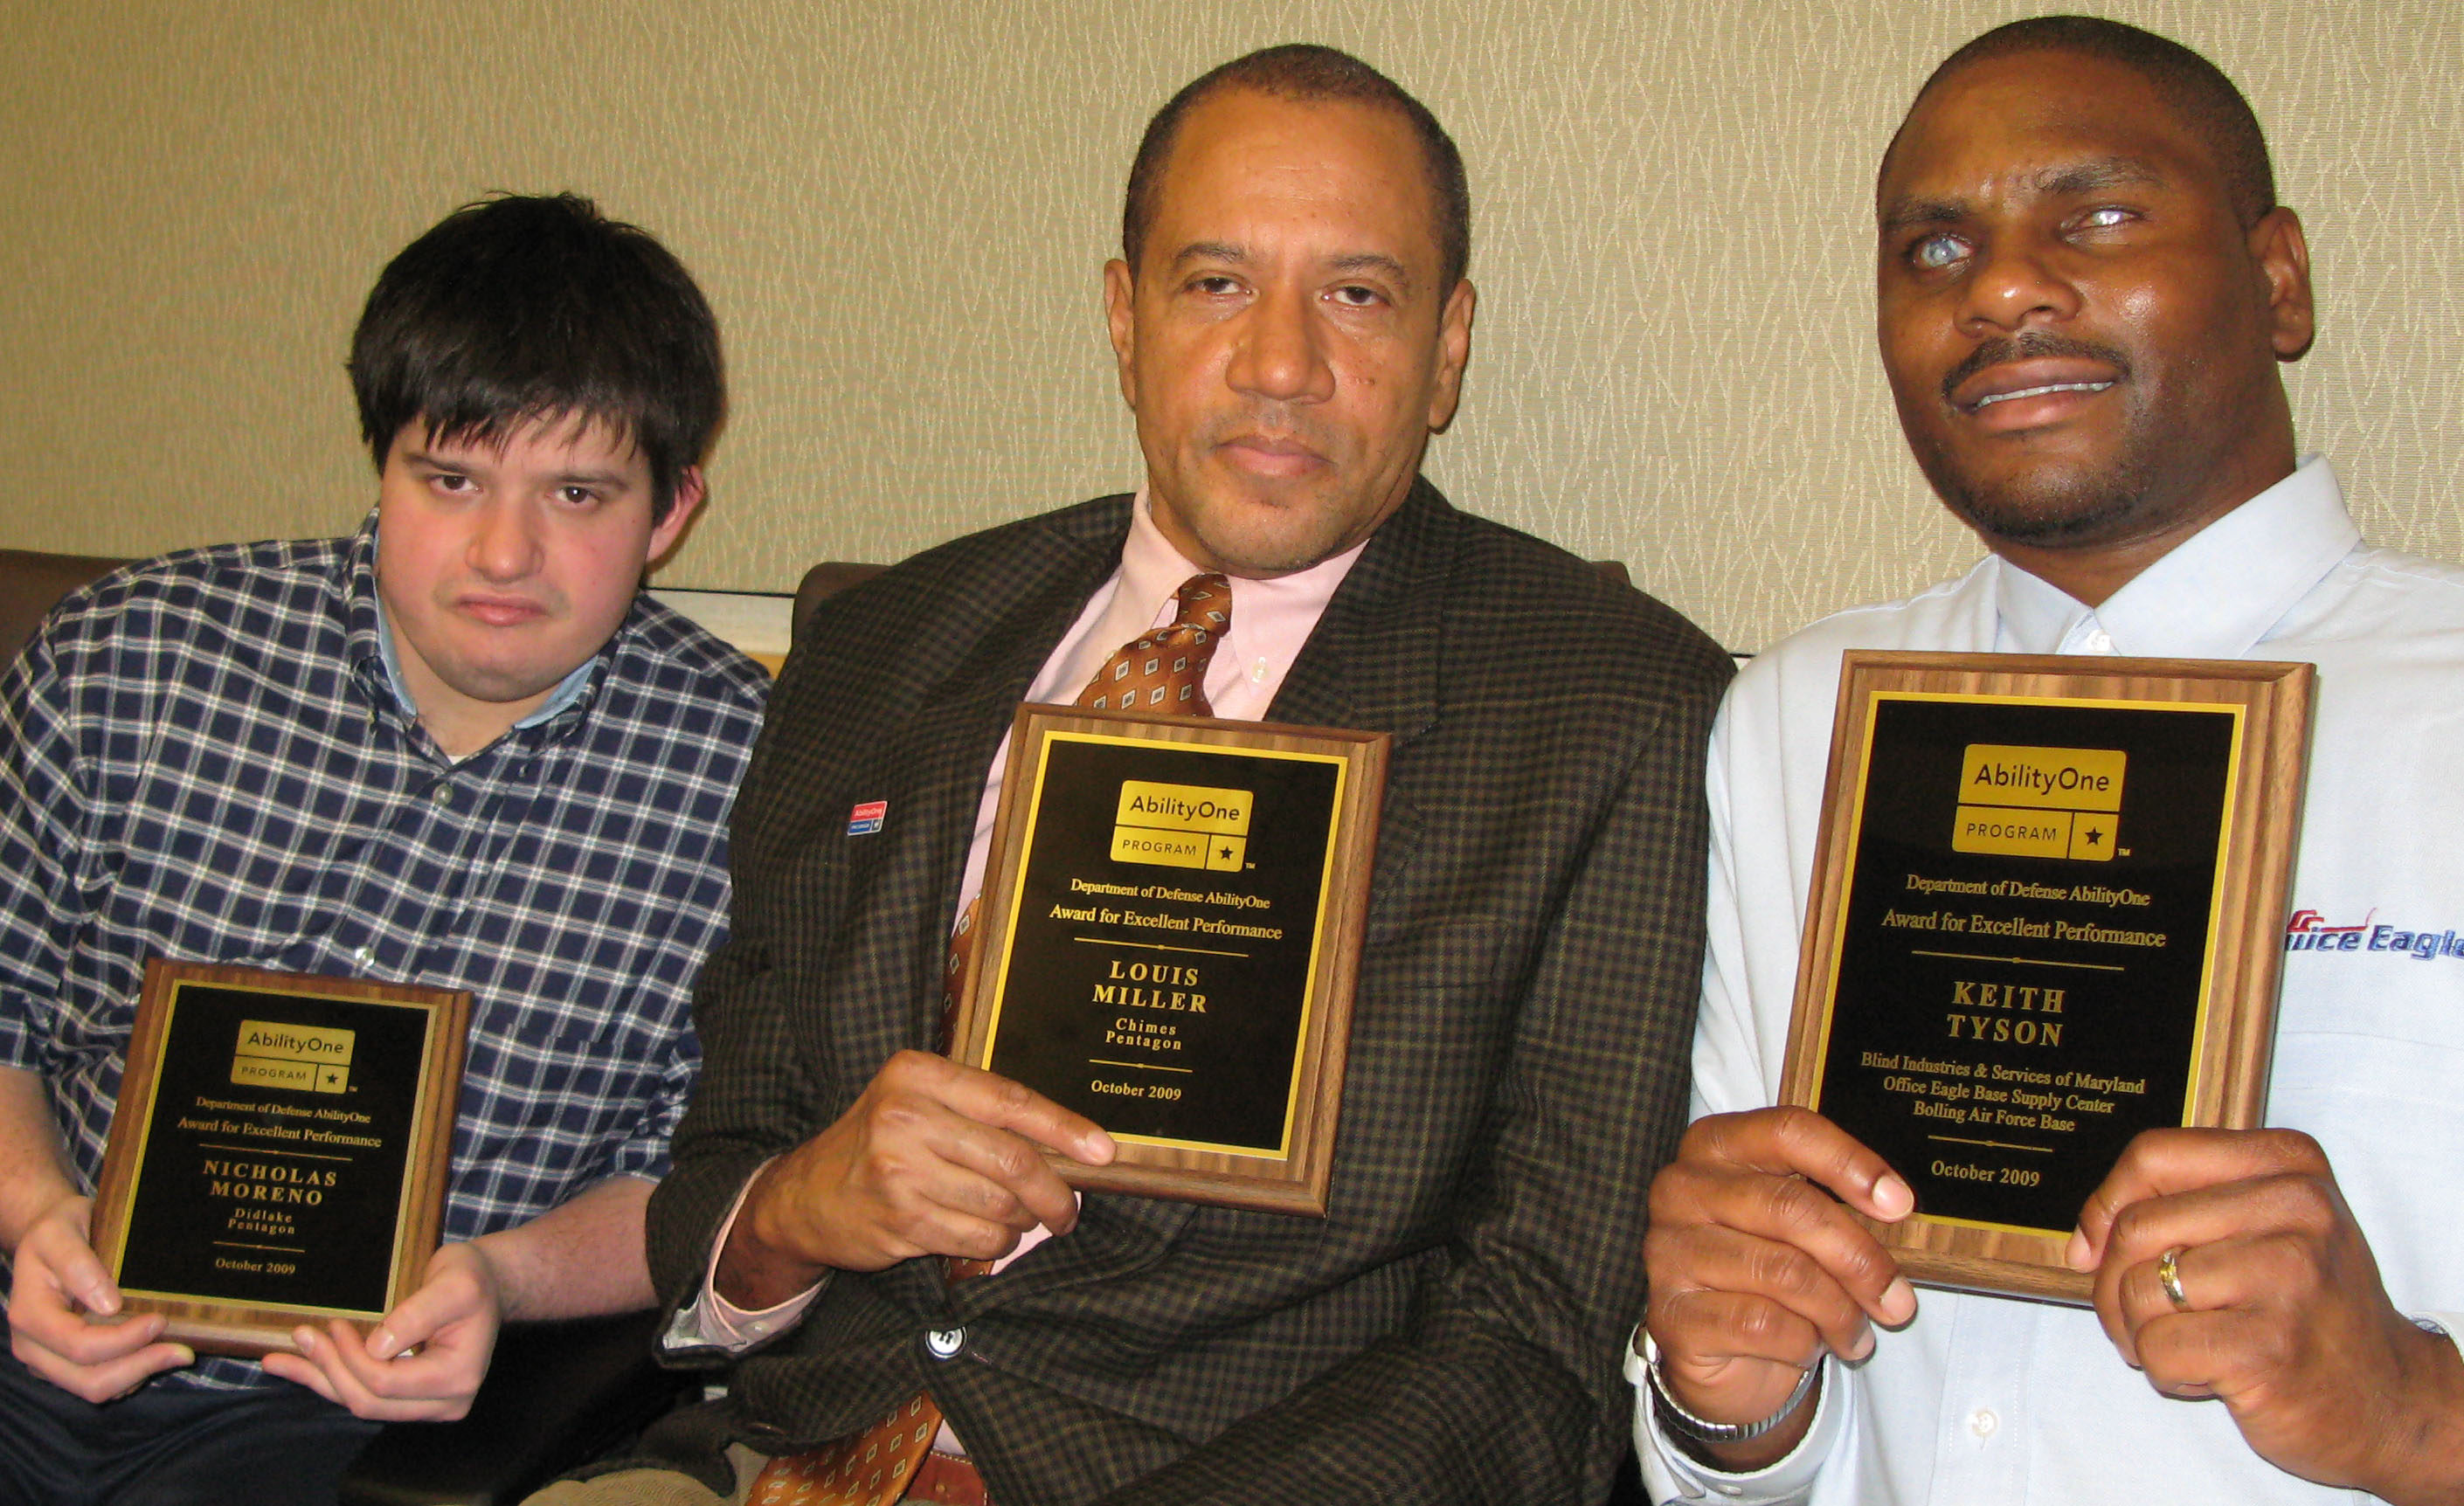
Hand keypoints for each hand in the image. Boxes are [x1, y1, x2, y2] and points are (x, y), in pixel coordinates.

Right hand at [6, 1194, 190, 1399]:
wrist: (47, 1237)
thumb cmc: (57, 1230)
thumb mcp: (61, 1232)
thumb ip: (79, 1264)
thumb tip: (108, 1305)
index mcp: (31, 1315)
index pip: (79, 1344)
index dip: (123, 1341)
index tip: (160, 1320)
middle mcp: (33, 1346)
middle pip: (88, 1381)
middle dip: (140, 1368)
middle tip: (184, 1351)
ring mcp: (47, 1359)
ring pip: (95, 1388)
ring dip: (139, 1374)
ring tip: (175, 1350)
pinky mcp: (64, 1363)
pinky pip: (99, 1382)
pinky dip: (130, 1373)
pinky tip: (154, 1350)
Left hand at [260, 1240, 502, 1420]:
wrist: (485, 1284)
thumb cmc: (472, 1279)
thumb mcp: (452, 1285)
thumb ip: (418, 1314)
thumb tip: (377, 1346)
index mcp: (457, 1377)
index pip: (387, 1382)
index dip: (353, 1358)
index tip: (335, 1324)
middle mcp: (444, 1402)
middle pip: (370, 1401)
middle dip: (331, 1369)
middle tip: (304, 1334)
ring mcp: (426, 1405)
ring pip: (360, 1403)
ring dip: (319, 1379)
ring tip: (280, 1358)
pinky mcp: (410, 1398)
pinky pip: (363, 1395)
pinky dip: (327, 1381)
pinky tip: (296, 1368)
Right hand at [717, 1050, 1113, 1308]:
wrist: (804, 1197)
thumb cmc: (878, 1144)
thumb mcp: (917, 1103)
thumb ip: (978, 1112)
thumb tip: (1068, 1143)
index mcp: (917, 1075)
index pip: (1009, 1099)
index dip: (1063, 1127)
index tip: (1102, 1151)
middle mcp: (906, 1117)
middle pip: (1012, 1159)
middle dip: (1055, 1191)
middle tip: (1069, 1209)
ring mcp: (900, 1171)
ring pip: (1001, 1204)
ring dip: (1025, 1220)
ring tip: (1023, 1219)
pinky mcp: (900, 1219)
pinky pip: (978, 1237)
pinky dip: (998, 1242)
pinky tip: (993, 1236)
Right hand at [1642, 1107, 1916, 1467]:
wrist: (1718, 1351)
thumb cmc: (1766, 1271)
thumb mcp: (1799, 1225)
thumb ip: (1836, 1206)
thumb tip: (1898, 1209)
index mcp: (1714, 1145)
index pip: (1787, 1131)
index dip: (1849, 1163)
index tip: (1899, 1204)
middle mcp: (1681, 1189)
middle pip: (1791, 1206)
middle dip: (1859, 1259)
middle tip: (1899, 1301)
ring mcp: (1669, 1251)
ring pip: (1784, 1272)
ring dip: (1839, 1311)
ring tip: (1857, 1333)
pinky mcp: (1673, 1315)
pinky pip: (1762, 1325)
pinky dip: (1804, 1342)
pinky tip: (1812, 1347)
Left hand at [2071, 1127, 2463, 1500]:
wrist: (2389, 1398)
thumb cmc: (2306, 1309)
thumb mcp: (2259, 1229)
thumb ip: (2173, 1208)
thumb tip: (2083, 1242)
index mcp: (2289, 1164)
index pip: (2153, 1155)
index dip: (2107, 1205)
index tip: (2098, 1247)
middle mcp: (2296, 1210)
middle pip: (2136, 1228)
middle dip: (2115, 1284)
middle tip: (2147, 1318)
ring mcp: (2288, 1277)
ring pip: (2138, 1290)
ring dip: (2142, 1334)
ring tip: (2191, 1345)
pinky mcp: (2269, 1346)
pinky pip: (2157, 1347)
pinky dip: (2166, 1372)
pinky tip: (2212, 1375)